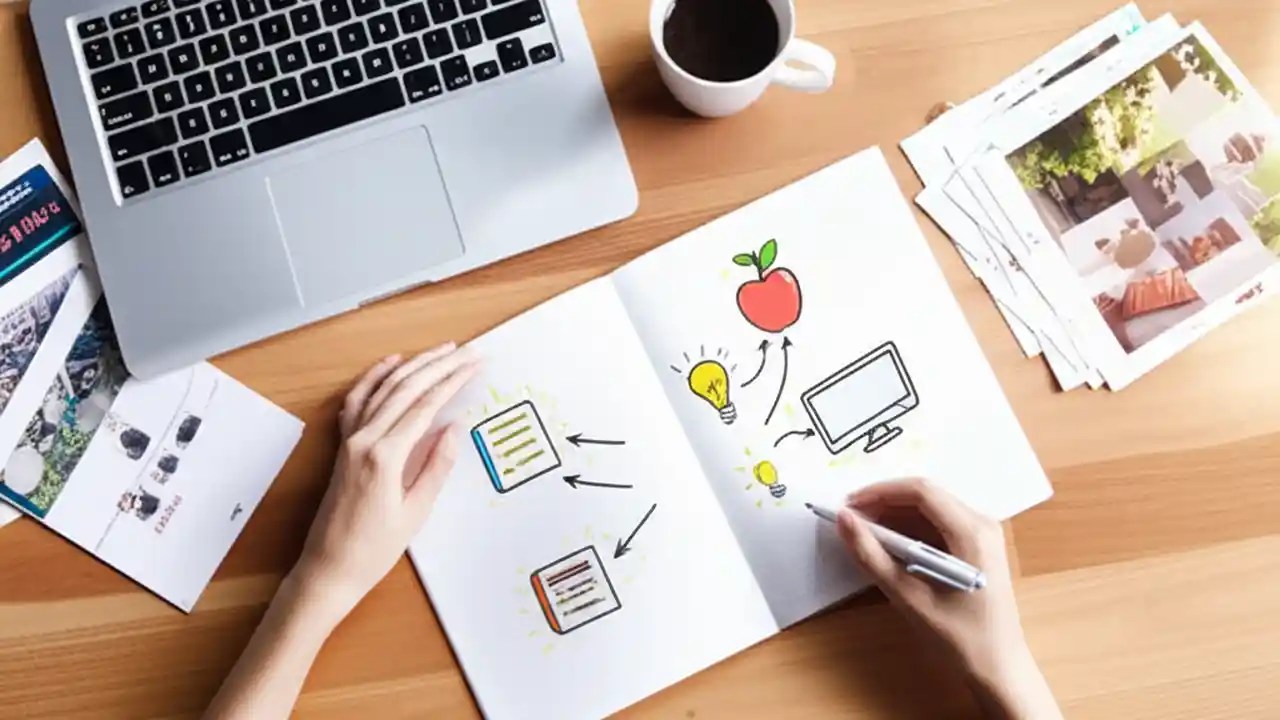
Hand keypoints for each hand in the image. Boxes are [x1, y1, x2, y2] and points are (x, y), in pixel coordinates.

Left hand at [289, 343, 479, 625]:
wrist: (328, 569)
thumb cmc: (373, 550)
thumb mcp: (415, 512)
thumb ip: (436, 466)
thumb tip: (453, 428)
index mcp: (384, 456)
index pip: (425, 406)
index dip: (452, 381)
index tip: (474, 364)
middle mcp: (363, 440)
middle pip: (405, 389)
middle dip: (438, 366)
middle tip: (466, 351)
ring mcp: (349, 441)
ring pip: (382, 389)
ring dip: (412, 366)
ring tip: (439, 351)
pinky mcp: (342, 447)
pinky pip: (357, 402)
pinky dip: (374, 379)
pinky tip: (391, 365)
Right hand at [836, 478, 1060, 719]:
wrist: (999, 670)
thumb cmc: (959, 639)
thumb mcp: (909, 598)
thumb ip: (872, 556)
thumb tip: (844, 521)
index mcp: (971, 532)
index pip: (920, 491)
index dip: (879, 492)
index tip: (848, 506)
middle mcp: (982, 524)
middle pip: (926, 496)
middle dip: (884, 503)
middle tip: (851, 521)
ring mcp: (983, 534)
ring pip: (930, 509)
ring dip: (895, 517)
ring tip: (865, 534)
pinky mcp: (978, 547)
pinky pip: (938, 525)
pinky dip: (910, 531)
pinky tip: (890, 548)